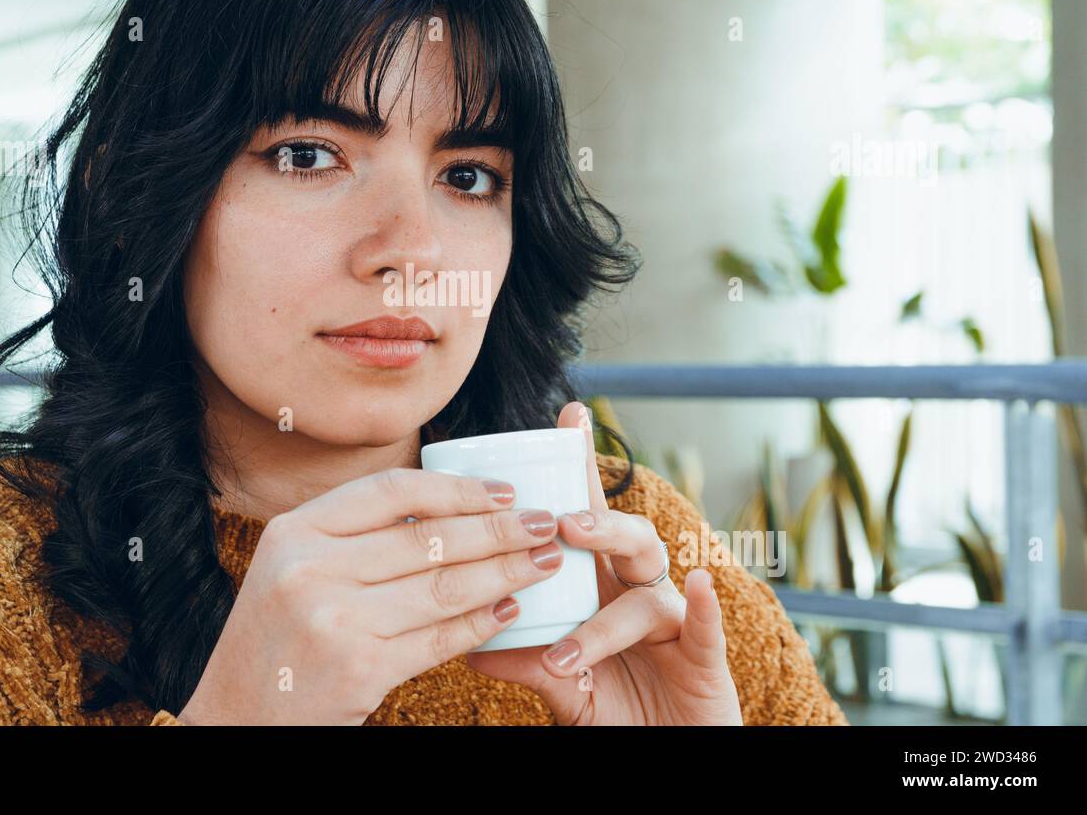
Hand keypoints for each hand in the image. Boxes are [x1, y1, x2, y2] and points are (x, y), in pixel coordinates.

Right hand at [177, 465, 563, 723]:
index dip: (455, 488)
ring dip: (504, 572)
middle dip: (498, 529)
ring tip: (541, 562)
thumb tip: (448, 508)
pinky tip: (509, 610)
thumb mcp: (292, 568)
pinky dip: (480, 623)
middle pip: (426, 537)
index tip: (504, 491)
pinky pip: (438, 638)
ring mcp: (334, 619)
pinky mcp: (359, 668)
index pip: (391, 490)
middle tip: (547, 524)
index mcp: (295, 530)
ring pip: (442, 586)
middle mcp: (310, 568)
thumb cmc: (277, 639)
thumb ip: (353, 537)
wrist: (235, 718)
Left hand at [464, 401, 742, 724]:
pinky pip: (704, 626)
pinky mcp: (705, 658)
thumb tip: (467, 646)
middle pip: (625, 536)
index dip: (582, 467)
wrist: (665, 757)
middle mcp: (639, 591)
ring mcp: (674, 622)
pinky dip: (702, 605)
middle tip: (560, 520)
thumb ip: (526, 662)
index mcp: (601, 586)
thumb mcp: (564, 685)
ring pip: (648, 587)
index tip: (568, 415)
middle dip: (595, 520)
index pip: (589, 518)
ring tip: (571, 604)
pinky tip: (696, 585)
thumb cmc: (615, 711)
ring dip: (609, 600)